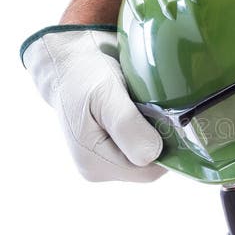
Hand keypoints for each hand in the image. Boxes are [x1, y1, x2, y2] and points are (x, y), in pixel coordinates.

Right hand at [23, 28, 164, 182]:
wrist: (68, 63)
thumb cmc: (84, 75)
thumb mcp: (105, 94)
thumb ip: (126, 125)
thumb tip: (151, 154)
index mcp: (93, 162)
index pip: (148, 171)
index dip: (165, 147)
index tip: (166, 116)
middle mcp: (97, 169)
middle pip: (148, 166)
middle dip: (158, 139)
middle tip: (151, 107)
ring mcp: (102, 162)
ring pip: (146, 156)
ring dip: (153, 133)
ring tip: (141, 107)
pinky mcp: (107, 151)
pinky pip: (139, 146)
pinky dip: (146, 130)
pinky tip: (138, 112)